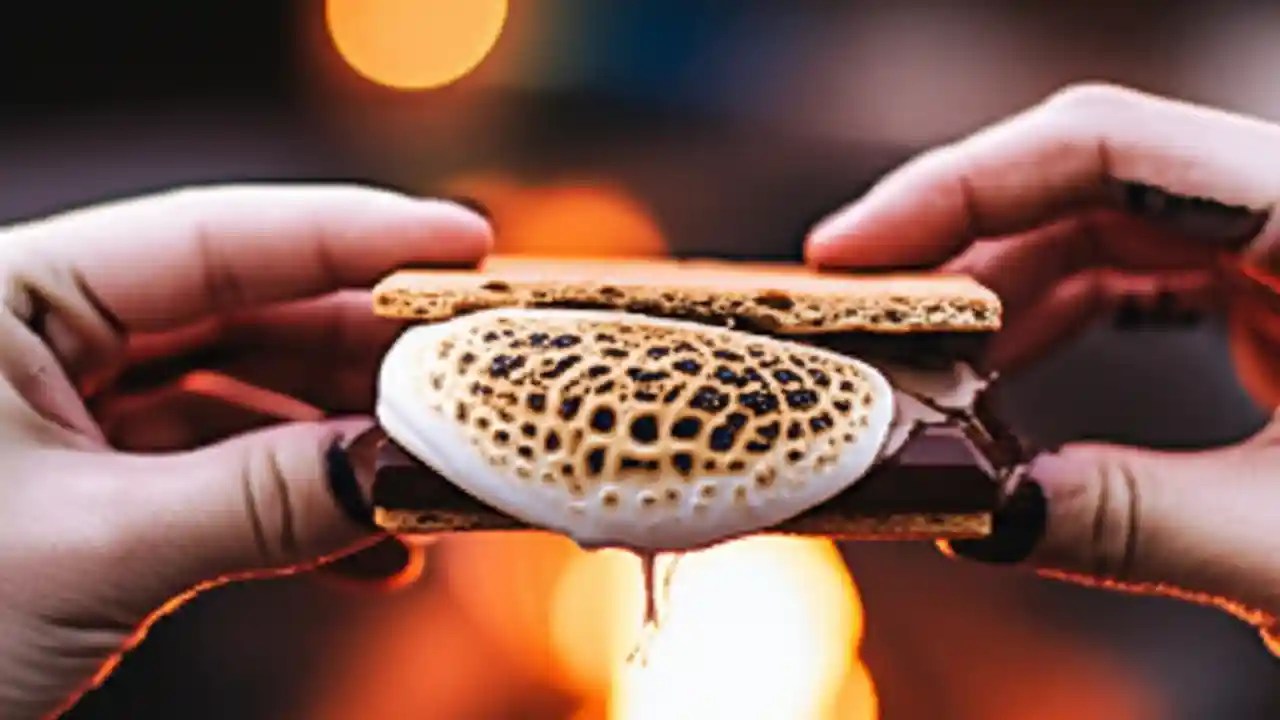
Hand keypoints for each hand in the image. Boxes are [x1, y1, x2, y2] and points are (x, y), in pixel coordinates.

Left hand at [0, 184, 491, 717]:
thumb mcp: (90, 552)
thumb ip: (261, 498)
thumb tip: (410, 466)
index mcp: (10, 298)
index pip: (212, 239)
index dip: (353, 236)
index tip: (467, 245)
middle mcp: (42, 337)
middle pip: (246, 316)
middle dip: (366, 363)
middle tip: (471, 386)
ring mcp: (70, 412)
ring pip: (242, 400)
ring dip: (343, 447)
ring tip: (434, 486)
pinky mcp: (92, 484)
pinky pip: (217, 474)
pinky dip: (296, 509)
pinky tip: (372, 556)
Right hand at [806, 83, 1279, 655]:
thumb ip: (1123, 523)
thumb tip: (967, 513)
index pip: (1109, 145)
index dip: (954, 185)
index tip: (846, 251)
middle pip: (1088, 181)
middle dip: (958, 251)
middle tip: (860, 324)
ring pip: (1106, 230)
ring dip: (1001, 298)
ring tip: (925, 375)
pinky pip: (1143, 278)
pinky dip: (1062, 323)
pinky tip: (1006, 382)